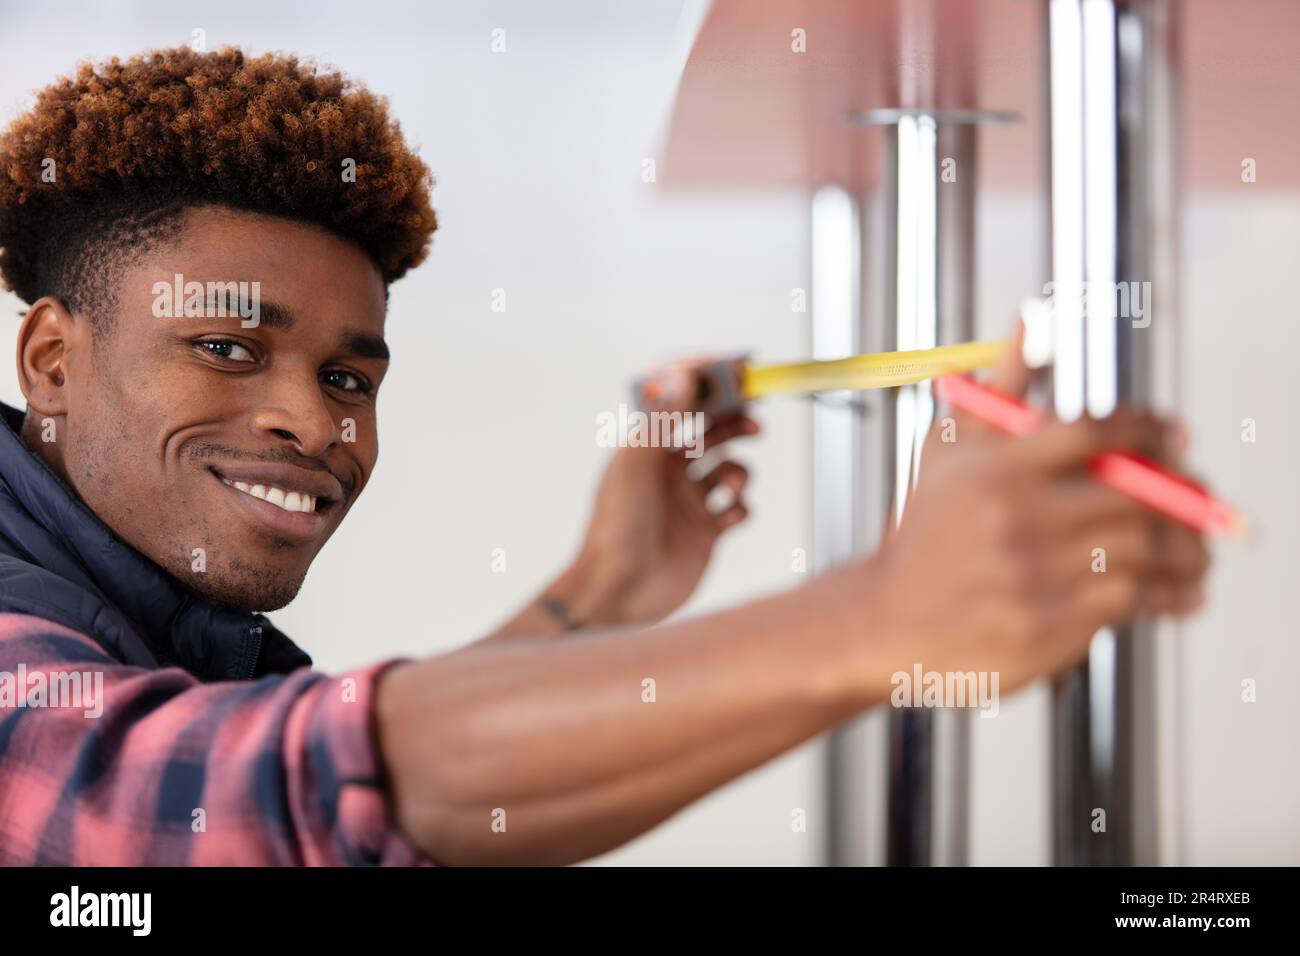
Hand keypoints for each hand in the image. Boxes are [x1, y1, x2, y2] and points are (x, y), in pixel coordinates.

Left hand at [554, 360, 759, 627]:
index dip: (706, 386)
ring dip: (740, 470)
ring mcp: (688, 501)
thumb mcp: (635, 465)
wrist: (619, 592)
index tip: (734, 373)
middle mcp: (668, 471)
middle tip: (753, 421)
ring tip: (732, 484)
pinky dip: (742, 507)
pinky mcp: (705, 532)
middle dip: (735, 423)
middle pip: (712, 432)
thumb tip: (683, 376)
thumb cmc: (614, 530)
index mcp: (646, 449)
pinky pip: (737, 508)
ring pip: (729, 469)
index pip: (680, 404)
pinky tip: (729, 515)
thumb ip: (661, 419)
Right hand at [857, 321, 1210, 693]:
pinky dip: (1170, 595)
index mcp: (996, 468)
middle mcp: (1017, 517)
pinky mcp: (1050, 625)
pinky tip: (1180, 593)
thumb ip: (1001, 388)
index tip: (1174, 438)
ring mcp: (1035, 574)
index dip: (1147, 431)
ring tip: (1199, 551)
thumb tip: (1030, 320)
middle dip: (1183, 494)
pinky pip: (1133, 600)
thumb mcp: (947, 450)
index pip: (1093, 433)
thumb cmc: (924, 533)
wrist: (885, 620)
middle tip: (1200, 496)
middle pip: (1133, 495)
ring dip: (1188, 549)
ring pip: (1144, 550)